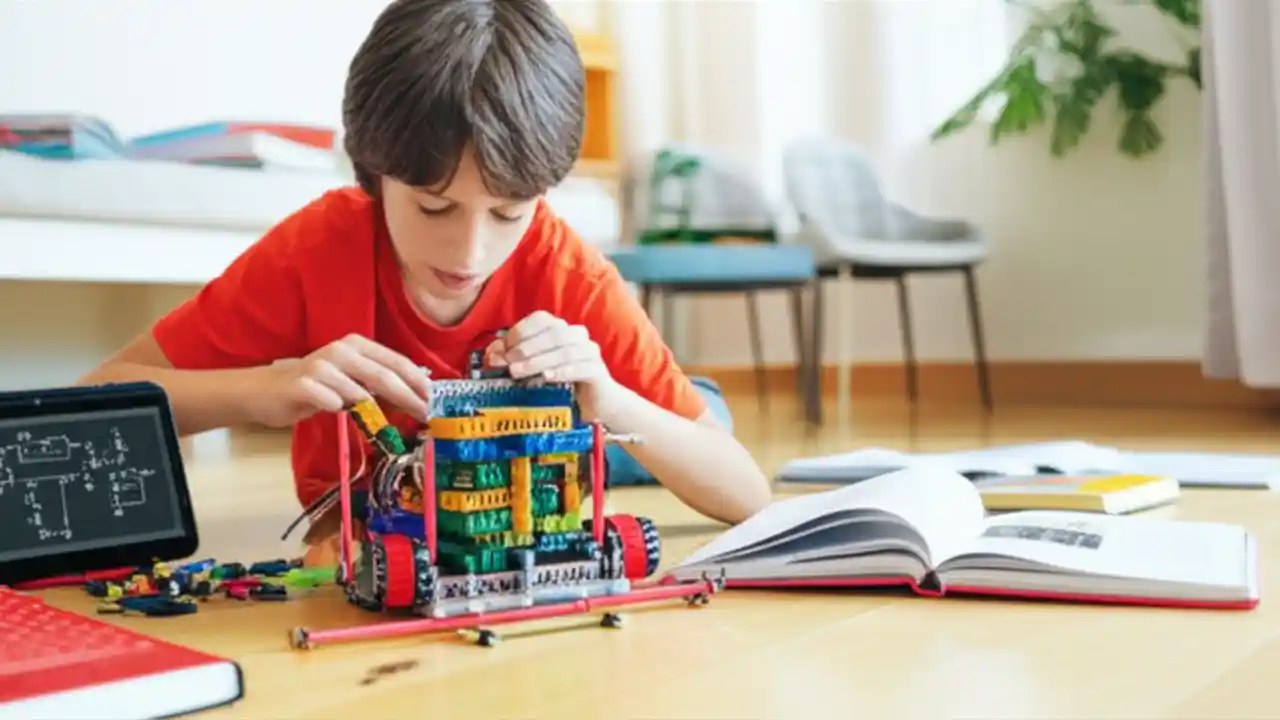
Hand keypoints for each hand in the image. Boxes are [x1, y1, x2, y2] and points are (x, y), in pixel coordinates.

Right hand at [247, 333, 429, 427]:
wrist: (265, 391)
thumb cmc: (314, 387)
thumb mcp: (350, 380)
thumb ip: (377, 383)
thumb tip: (416, 395)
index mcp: (357, 346)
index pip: (396, 363)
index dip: (418, 382)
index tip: (436, 401)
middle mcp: (341, 350)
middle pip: (384, 376)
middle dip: (409, 398)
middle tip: (426, 416)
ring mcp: (320, 366)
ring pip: (358, 390)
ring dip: (376, 410)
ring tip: (389, 427)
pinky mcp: (301, 384)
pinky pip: (328, 399)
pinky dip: (337, 407)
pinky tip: (338, 412)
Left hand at [484, 311, 618, 418]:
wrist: (596, 403)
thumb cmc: (562, 383)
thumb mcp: (534, 369)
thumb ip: (514, 359)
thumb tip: (493, 354)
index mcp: (561, 329)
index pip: (541, 319)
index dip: (521, 331)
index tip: (504, 348)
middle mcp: (577, 335)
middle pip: (553, 333)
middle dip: (527, 347)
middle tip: (508, 362)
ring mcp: (590, 352)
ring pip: (565, 351)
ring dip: (539, 360)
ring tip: (519, 372)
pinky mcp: (598, 371)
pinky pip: (581, 367)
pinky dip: (562, 371)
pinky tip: (547, 377)